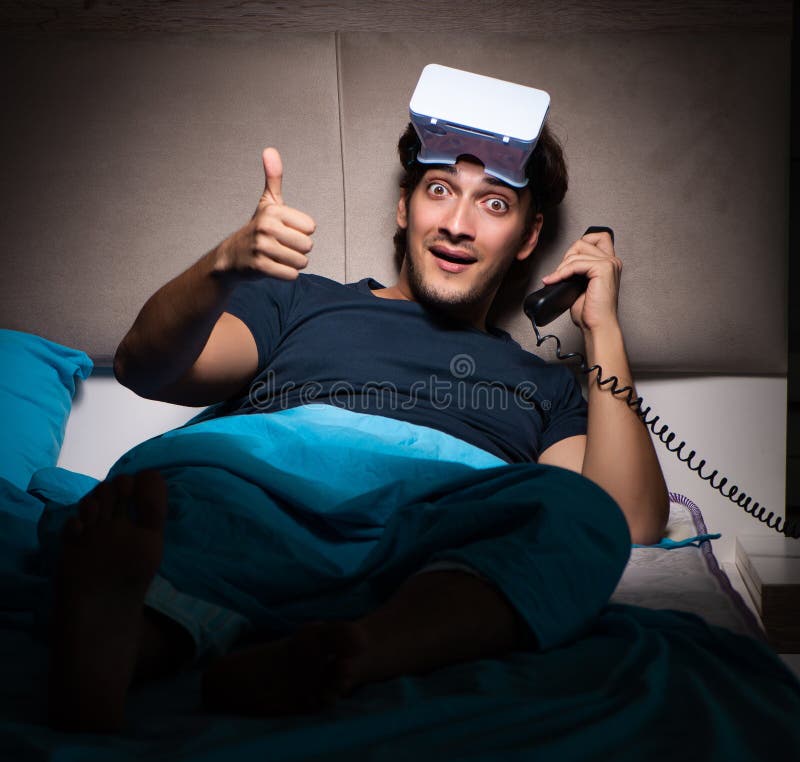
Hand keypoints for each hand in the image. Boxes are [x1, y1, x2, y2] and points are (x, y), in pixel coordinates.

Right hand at [214, 147, 315, 281]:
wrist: (232, 257)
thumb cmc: (257, 228)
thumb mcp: (267, 202)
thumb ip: (273, 178)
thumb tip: (270, 150)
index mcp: (274, 211)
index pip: (311, 228)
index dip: (302, 232)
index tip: (286, 231)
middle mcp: (267, 227)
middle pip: (307, 246)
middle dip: (299, 250)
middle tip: (282, 246)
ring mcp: (262, 247)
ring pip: (301, 262)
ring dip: (294, 263)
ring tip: (278, 257)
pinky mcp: (260, 267)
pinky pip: (290, 275)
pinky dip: (286, 274)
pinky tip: (274, 267)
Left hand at [540, 230, 620, 332]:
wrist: (596, 326)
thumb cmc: (590, 311)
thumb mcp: (581, 284)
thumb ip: (577, 269)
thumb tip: (562, 264)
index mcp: (609, 263)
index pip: (596, 237)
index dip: (578, 246)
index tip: (567, 264)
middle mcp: (612, 261)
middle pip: (582, 242)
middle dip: (567, 256)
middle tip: (560, 274)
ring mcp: (609, 264)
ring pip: (577, 252)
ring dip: (562, 266)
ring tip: (556, 280)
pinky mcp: (603, 269)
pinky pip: (576, 263)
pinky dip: (562, 272)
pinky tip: (555, 281)